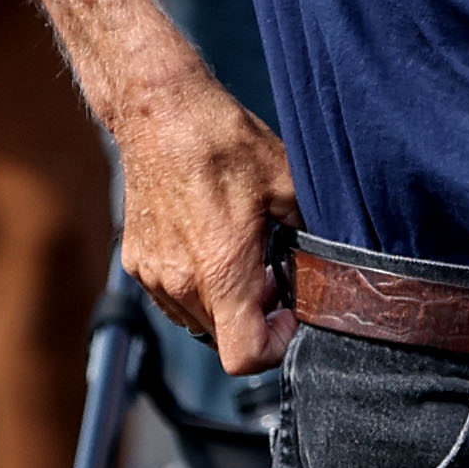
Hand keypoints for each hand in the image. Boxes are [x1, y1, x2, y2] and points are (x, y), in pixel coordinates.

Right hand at [113, 77, 297, 374]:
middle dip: (255, 317)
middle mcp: (181, 282)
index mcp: (222, 269)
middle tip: (274, 274)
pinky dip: (198, 287)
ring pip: (198, 321)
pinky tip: (212, 245)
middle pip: (224, 339)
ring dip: (226, 304)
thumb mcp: (288, 184)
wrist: (159, 111)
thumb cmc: (221, 141)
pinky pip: (173, 298)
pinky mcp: (137, 262)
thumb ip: (312, 235)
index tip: (290, 312)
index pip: (244, 356)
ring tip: (243, 258)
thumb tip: (331, 262)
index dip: (277, 346)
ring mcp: (154, 275)